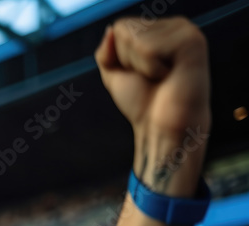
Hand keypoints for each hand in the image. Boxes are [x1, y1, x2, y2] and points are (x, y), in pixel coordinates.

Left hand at [95, 17, 209, 141]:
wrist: (161, 127)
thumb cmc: (143, 103)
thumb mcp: (115, 75)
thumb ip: (106, 52)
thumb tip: (111, 29)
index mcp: (160, 29)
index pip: (119, 28)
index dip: (121, 58)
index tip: (141, 74)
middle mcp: (175, 25)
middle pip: (125, 31)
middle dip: (129, 61)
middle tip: (152, 78)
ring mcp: (186, 31)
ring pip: (135, 39)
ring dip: (141, 67)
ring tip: (162, 77)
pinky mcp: (192, 41)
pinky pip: (149, 49)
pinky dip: (152, 69)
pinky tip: (171, 75)